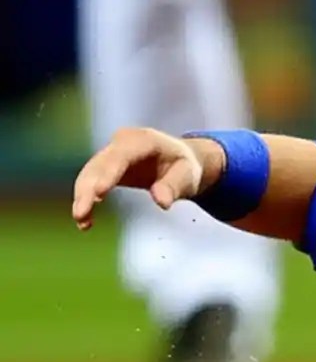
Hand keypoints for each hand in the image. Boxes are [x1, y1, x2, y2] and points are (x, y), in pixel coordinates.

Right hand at [72, 127, 211, 229]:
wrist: (179, 160)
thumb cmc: (185, 167)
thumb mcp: (188, 175)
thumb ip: (174, 187)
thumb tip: (161, 202)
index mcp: (142, 140)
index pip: (121, 157)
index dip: (108, 174)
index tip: (99, 192)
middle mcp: (121, 143)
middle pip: (98, 166)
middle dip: (87, 189)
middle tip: (81, 214)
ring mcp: (111, 153)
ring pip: (89, 174)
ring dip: (82, 197)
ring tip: (82, 221)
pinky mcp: (106, 166)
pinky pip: (91, 181)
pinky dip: (86, 199)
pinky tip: (86, 221)